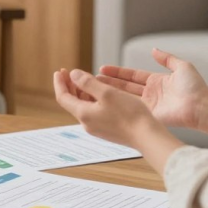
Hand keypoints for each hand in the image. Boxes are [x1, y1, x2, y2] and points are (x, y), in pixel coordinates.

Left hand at [54, 67, 185, 174]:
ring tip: (86, 79)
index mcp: (83, 114)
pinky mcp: (106, 129)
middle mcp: (87, 123)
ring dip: (82, 92)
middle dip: (69, 86)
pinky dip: (92, 99)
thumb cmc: (129, 114)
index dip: (60, 83)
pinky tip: (100, 93)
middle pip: (72, 102)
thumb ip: (87, 83)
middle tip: (70, 72)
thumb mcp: (107, 93)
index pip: (63, 97)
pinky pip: (93, 111)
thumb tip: (72, 75)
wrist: (147, 136)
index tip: (60, 71)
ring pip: (83, 106)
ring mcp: (97, 127)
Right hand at [95, 48, 207, 130]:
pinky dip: (118, 105)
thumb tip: (154, 50)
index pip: (133, 76)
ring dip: (111, 92)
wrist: (201, 106)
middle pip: (125, 86)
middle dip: (110, 82)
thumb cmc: (195, 87)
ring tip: (94, 87)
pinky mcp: (149, 115)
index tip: (103, 68)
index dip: (118, 72)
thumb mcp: (181, 66)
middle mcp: (151, 93)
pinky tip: (106, 101)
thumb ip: (166, 58)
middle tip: (93, 78)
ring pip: (125, 97)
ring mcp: (149, 105)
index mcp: (157, 81)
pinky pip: (131, 108)